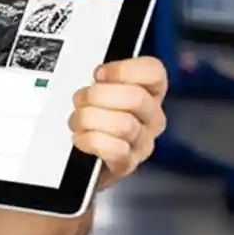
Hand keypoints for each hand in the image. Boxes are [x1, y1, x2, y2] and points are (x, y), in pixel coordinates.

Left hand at [68, 56, 167, 190]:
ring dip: (90, 119)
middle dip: (99, 95)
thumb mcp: (100, 87)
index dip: (124, 70)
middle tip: (82, 99)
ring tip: (79, 120)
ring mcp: (142, 142)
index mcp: (150, 92)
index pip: (154, 71)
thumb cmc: (93, 115)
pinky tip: (82, 137)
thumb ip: (103, 77)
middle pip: (136, 98)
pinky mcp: (127, 164)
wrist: (82, 156)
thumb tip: (96, 74)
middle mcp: (152, 117)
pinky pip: (114, 150)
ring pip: (123, 124)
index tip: (100, 74)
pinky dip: (90, 141)